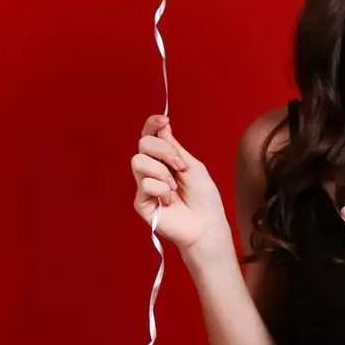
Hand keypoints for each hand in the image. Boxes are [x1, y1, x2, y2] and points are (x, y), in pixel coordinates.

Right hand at [130, 114, 230, 261]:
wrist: (205, 224)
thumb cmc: (203, 197)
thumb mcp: (193, 166)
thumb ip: (175, 148)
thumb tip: (163, 126)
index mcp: (165, 159)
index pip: (151, 136)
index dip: (152, 125)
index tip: (163, 120)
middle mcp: (152, 169)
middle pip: (143, 144)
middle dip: (164, 151)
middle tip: (180, 166)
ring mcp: (144, 185)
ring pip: (139, 162)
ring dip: (162, 172)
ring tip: (174, 188)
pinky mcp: (140, 201)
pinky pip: (144, 184)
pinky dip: (161, 190)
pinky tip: (169, 201)